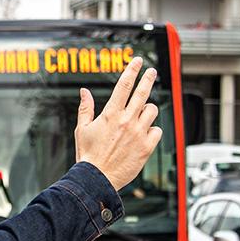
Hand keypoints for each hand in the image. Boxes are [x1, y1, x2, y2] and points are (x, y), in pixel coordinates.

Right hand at [75, 58, 162, 190]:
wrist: (97, 179)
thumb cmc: (89, 156)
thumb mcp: (82, 129)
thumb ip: (85, 108)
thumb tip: (84, 92)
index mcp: (111, 114)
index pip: (124, 85)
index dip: (132, 70)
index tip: (137, 62)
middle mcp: (126, 121)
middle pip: (142, 92)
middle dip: (148, 78)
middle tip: (152, 71)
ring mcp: (138, 133)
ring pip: (152, 111)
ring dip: (148, 110)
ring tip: (141, 115)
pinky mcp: (147, 147)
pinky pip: (157, 131)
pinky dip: (152, 131)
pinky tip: (144, 134)